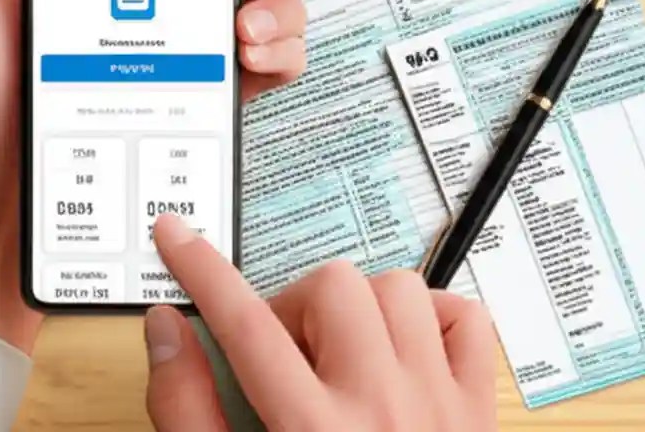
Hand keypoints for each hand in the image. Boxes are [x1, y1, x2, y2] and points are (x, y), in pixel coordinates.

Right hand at [144, 215, 497, 431]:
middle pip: (330, 288)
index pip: (244, 324)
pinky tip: (400, 354)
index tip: (179, 235)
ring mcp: (439, 404)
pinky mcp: (477, 409)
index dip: (202, 269)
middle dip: (295, 306)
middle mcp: (382, 410)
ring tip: (342, 353)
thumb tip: (167, 331)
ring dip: (360, 307)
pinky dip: (429, 320)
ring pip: (398, 289)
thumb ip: (187, 409)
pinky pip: (464, 319)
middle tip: (286, 353)